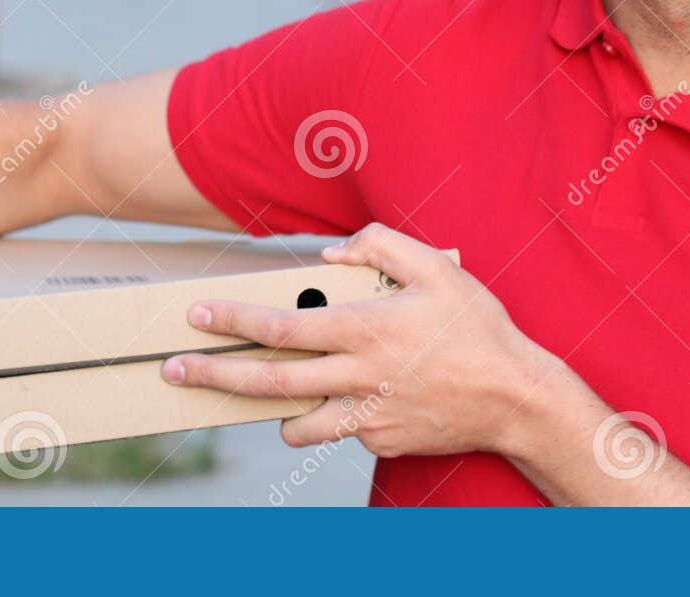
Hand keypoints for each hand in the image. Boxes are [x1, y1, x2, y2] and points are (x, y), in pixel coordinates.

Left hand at [162, 223, 557, 458]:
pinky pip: (339, 432)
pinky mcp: (381, 442)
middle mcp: (358, 378)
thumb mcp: (437, 270)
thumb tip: (330, 256)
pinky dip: (331, 416)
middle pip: (268, 382)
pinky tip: (350, 397)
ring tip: (259, 392)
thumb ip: (381, 247)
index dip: (233, 321)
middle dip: (213, 375)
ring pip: (295, 424)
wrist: (515, 398)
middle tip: (173, 370)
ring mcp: (367, 417)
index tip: (198, 316)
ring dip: (267, 409)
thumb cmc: (478, 328)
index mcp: (366, 330)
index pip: (282, 327)